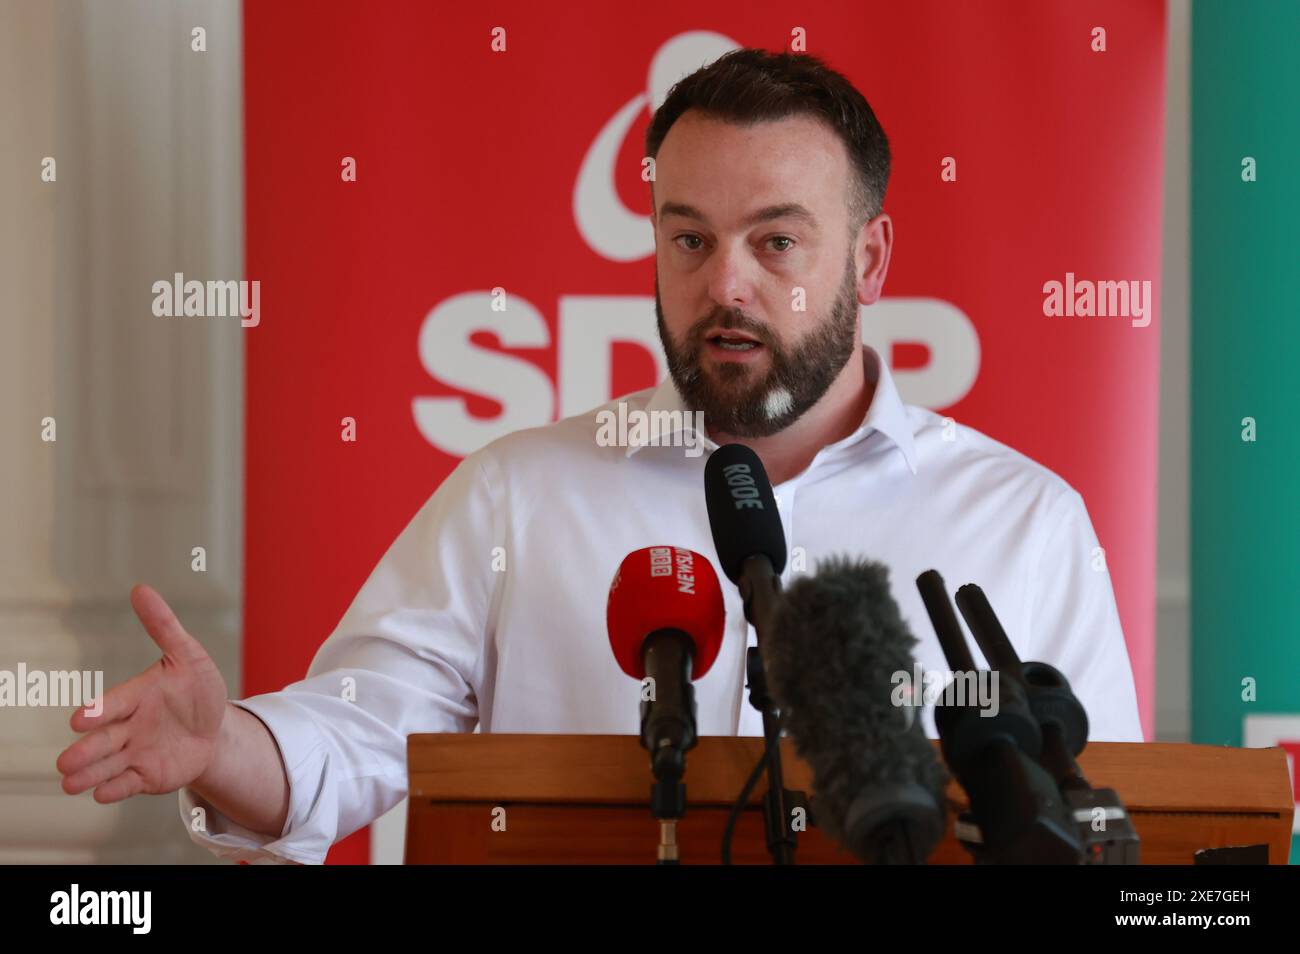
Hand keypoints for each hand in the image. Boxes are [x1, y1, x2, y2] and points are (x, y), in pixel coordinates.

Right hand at [56, 584, 229, 802]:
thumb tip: (140, 588)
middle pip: (103, 739)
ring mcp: (134, 752)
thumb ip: (164, 627)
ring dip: (88, 774)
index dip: (98, 712)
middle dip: (84, 751)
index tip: (78, 720)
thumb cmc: (198, 689)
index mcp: (135, 696)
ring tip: (69, 783)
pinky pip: (127, 784)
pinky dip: (114, 789)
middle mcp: (128, 726)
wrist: (216, 729)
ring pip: (107, 765)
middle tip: (64, 762)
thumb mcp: (189, 656)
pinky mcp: (145, 776)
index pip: (113, 704)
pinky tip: (102, 794)